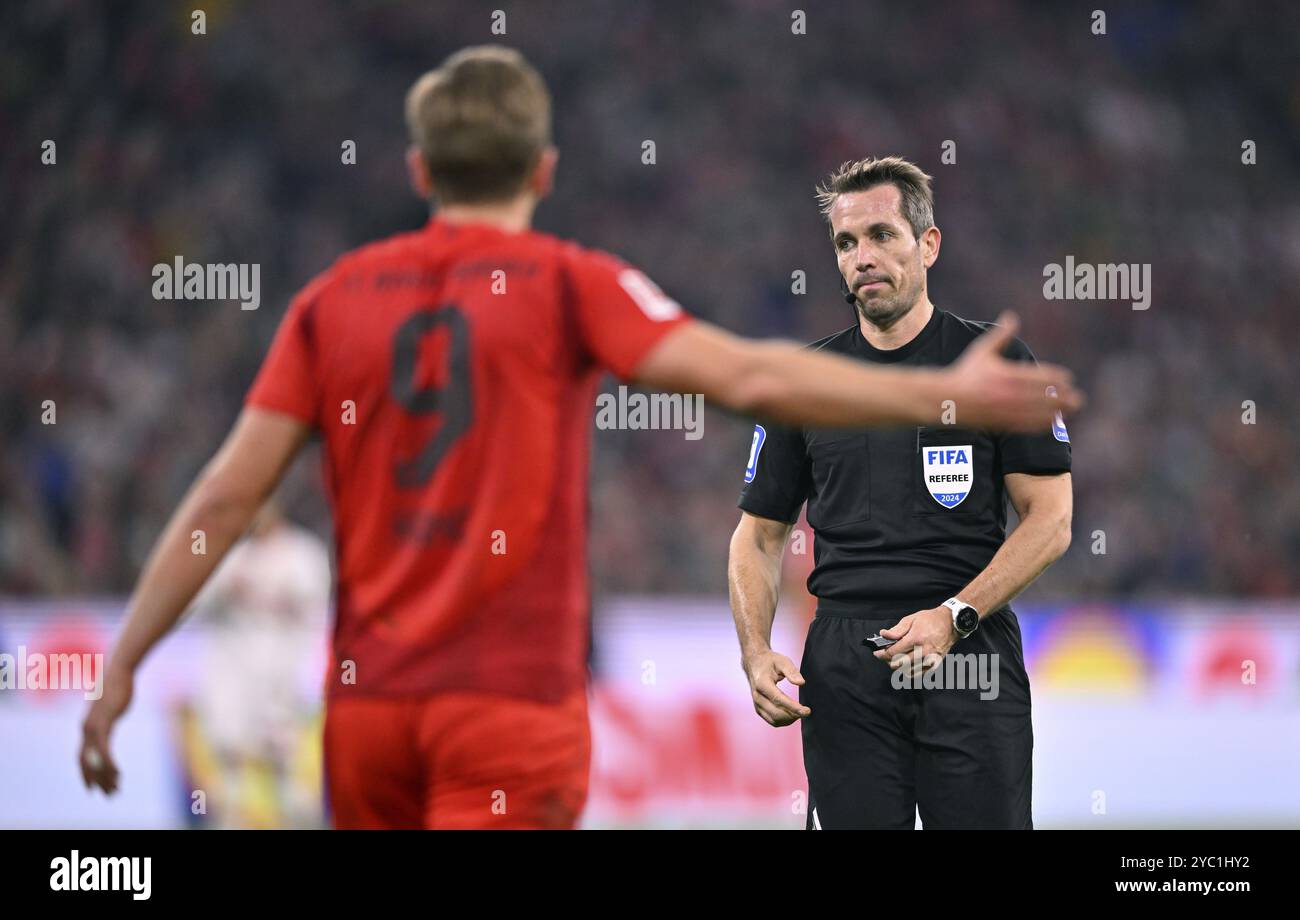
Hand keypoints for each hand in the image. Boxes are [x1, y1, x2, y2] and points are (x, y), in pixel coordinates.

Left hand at [79, 664, 133, 793]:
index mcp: (88, 727)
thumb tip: (108, 723)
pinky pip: (104, 750)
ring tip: (116, 788)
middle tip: (109, 794)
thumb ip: (107, 719)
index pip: (83, 757)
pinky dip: (109, 763)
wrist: (120, 672)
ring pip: (96, 760)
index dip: (86, 773)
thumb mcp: (112, 707)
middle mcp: (86, 730)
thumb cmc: (118, 686)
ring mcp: (93, 727)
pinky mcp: (103, 724)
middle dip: (98, 780)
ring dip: (105, 777)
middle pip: (88, 762)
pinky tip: (117, 772)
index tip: (92, 788)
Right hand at [742, 649, 810, 725]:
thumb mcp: (782, 661)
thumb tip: (801, 683)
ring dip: (789, 720)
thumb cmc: (769, 661)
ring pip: (774, 720)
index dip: (793, 707)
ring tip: (800, 712)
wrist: (754, 663)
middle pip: (776, 713)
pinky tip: (792, 715)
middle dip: (793, 715)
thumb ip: (791, 671)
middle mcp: (757, 696)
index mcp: (762, 683)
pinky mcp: (758, 709)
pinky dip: (783, 721)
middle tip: (807, 712)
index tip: (807, 711)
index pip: (779, 699)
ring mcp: (757, 704)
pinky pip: (771, 720)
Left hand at [873, 607, 958, 677]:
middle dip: (888, 661)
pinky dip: (911, 671)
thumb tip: (883, 635)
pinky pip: (919, 674)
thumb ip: (897, 630)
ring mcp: (930, 660)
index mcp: (915, 639)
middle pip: (899, 664)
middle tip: (886, 655)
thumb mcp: (911, 619)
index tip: (877, 653)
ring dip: (899, 667)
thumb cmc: (930, 620)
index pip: (893, 653)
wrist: (951, 623)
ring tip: (897, 659)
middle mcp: (923, 651)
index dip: (882, 654)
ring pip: (908, 671)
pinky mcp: (935, 664)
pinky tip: (908, 665)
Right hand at [942, 311, 1082, 431]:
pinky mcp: (1003, 424)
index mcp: (1009, 374)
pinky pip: (1029, 426)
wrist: (946, 400)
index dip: (1060, 379)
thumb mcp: (982, 351)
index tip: (1069, 379)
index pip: (1044, 377)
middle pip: (1048, 397)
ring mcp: (1008, 411)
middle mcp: (1011, 394)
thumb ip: (1001, 335)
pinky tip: (1052, 422)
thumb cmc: (965, 373)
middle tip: (1079, 398)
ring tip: (1071, 410)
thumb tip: (1011, 315)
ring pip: (1041, 413)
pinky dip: (1043, 424)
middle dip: (1066, 398)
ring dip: (1059, 412)